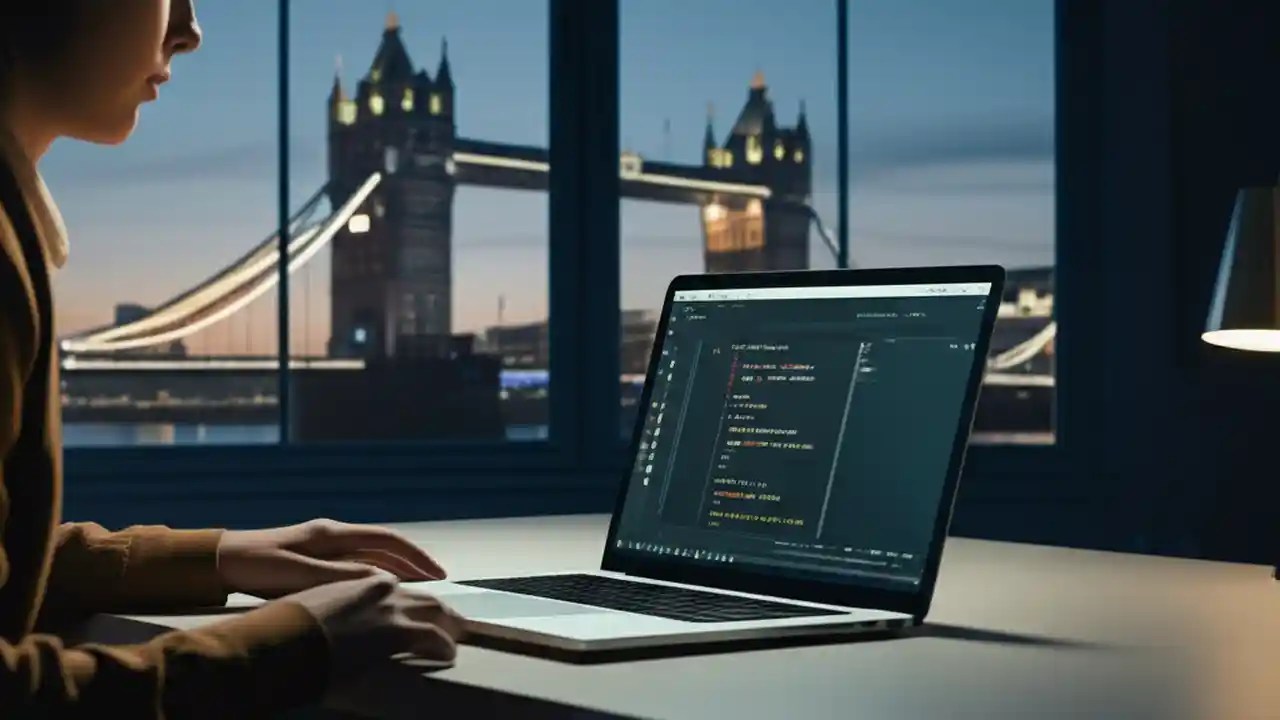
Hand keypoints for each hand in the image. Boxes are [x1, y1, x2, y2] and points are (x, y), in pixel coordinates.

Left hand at [216, 519, 446, 598]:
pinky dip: (377, 572)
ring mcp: (325, 543)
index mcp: (332, 534)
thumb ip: (340, 576)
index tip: (437, 573)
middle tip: (437, 581)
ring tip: (418, 585)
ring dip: (397, 567)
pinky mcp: (315, 555)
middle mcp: (333, 534)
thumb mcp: (299, 573)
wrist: (222, 559)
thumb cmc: (258, 566)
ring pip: (372, 553)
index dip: (415, 555)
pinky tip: (382, 587)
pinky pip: (357, 561)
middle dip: (413, 561)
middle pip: (384, 545)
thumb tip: (383, 580)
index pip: (386, 539)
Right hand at [283, 574, 464, 679]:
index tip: (411, 607)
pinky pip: (433, 637)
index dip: (405, 598)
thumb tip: (332, 625)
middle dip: (437, 608)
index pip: (393, 584)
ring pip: (433, 609)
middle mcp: (380, 588)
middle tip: (450, 619)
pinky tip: (449, 654)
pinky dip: (443, 645)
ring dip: (448, 622)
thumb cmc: (288, 628)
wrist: (286, 638)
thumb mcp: (311, 608)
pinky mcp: (397, 631)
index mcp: (358, 580)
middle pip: (420, 595)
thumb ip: (329, 609)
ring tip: (457, 634)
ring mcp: (391, 608)